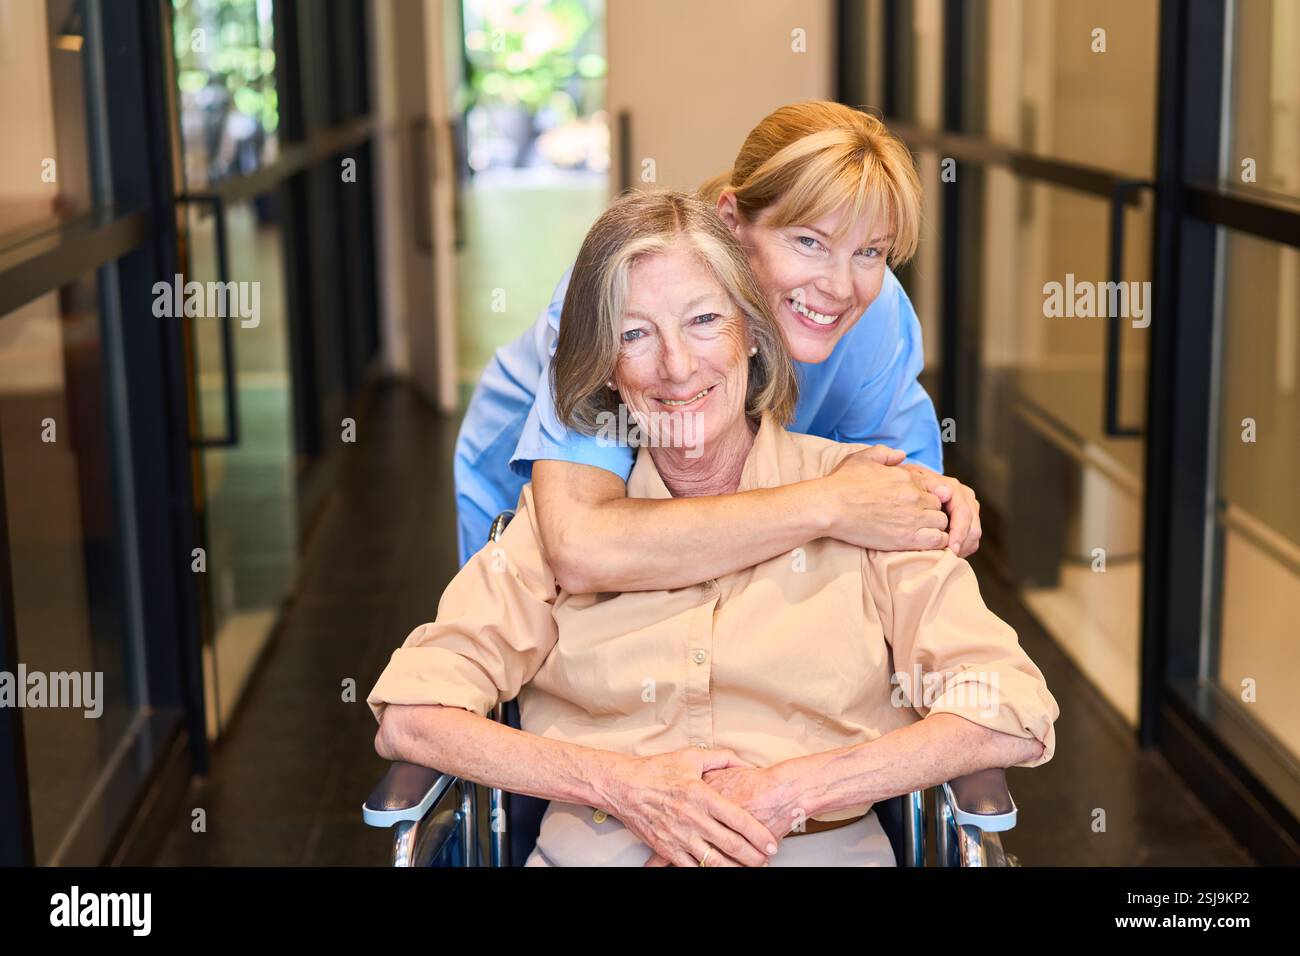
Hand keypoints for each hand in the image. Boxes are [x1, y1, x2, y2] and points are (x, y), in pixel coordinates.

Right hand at [599, 748, 779, 867]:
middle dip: (754, 856)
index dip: (759, 835)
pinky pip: (691, 868)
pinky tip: (719, 871)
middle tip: (766, 860)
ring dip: (735, 868)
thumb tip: (746, 762)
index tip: (771, 843)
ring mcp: (679, 836)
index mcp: (701, 795)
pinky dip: (707, 872)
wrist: (622, 786)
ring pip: (714, 862)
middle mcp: (692, 818)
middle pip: (731, 844)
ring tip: (748, 869)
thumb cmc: (655, 770)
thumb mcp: (691, 757)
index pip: (738, 820)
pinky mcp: (666, 849)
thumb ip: (722, 758)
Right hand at [822, 445, 948, 550]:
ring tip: (918, 531)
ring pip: (941, 522)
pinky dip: (935, 541)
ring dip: (933, 527)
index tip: (912, 505)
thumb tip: (902, 455)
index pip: (932, 487)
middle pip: (938, 505)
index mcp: (906, 477)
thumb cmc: (842, 483)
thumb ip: (885, 454)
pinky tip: (922, 541)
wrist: (830, 507)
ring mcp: (913, 517)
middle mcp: (914, 495)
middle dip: (930, 511)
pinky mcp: (907, 538)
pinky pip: (937, 540)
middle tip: (914, 519)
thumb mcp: (862, 458)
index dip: (924, 496)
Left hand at [900, 464, 981, 557]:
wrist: (910, 485)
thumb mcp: (910, 482)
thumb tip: (946, 494)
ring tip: (947, 559)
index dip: (958, 533)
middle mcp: (965, 497)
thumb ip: (924, 486)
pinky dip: (963, 549)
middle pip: (973, 527)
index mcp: (953, 487)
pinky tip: (949, 555)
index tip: (950, 548)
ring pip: (974, 535)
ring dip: (963, 548)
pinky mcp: (969, 520)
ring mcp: (969, 508)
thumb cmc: (906, 486)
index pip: (963, 513)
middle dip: (962, 545)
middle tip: (949, 559)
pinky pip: (972, 539)